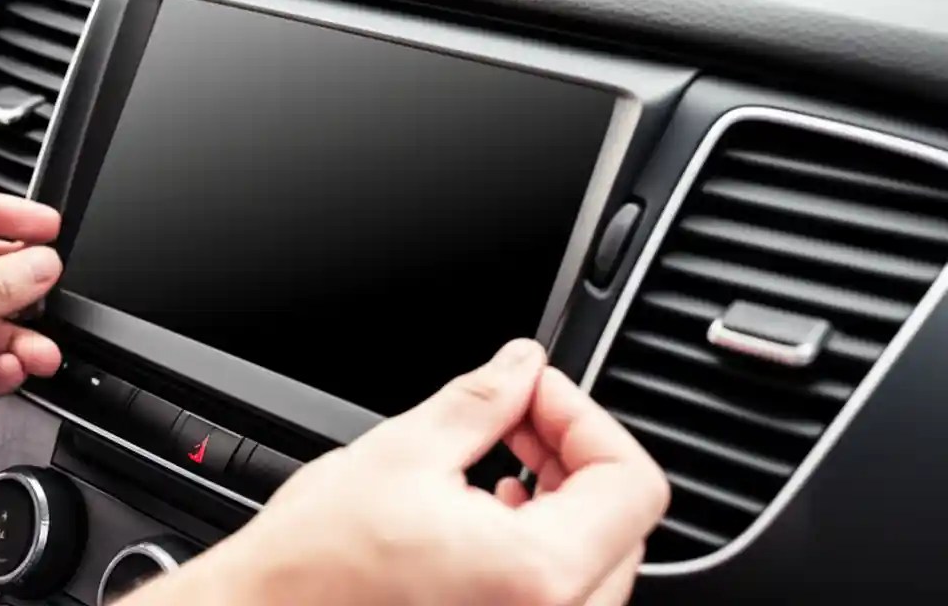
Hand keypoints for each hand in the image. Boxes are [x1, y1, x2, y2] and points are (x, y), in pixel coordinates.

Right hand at [129, 341, 667, 605]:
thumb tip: (522, 365)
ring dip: (565, 499)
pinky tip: (488, 514)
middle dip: (575, 454)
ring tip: (499, 463)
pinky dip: (544, 545)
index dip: (587, 420)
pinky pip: (565, 595)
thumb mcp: (404, 453)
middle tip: (517, 417)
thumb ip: (483, 400)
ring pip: (598, 559)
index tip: (539, 395)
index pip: (633, 483)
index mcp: (539, 575)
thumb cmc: (314, 567)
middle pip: (624, 522)